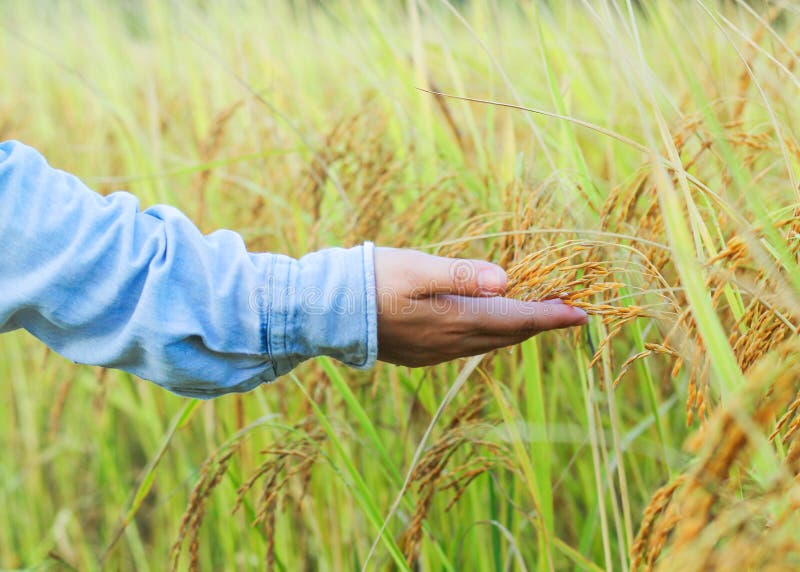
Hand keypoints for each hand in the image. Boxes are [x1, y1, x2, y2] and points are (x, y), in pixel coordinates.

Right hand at [374, 247, 587, 366]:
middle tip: (566, 310)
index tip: (582, 312)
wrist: (328, 312)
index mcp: (455, 321)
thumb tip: (506, 281)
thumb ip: (463, 275)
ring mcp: (435, 353)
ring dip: (515, 330)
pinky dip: (490, 335)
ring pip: (489, 344)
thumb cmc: (372, 281)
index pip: (516, 320)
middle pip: (508, 336)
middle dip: (539, 323)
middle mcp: (450, 343)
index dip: (550, 316)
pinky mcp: (421, 354)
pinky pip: (468, 347)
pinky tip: (490, 325)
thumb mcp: (418, 269)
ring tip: (536, 315)